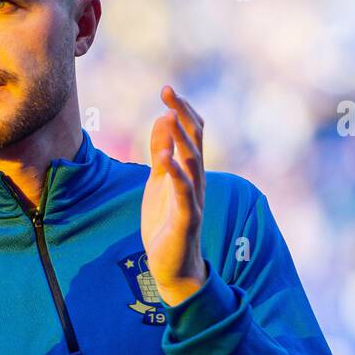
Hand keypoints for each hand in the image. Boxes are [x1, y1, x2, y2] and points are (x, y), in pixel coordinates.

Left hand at [141, 86, 206, 305]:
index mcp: (188, 170)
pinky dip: (176, 174)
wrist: (172, 264)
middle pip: (194, 140)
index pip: (191, 133)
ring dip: (181, 139)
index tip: (167, 90)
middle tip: (168, 92)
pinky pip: (184, 192)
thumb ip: (161, 151)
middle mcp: (196, 180)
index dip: (181, 110)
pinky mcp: (187, 218)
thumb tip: (162, 119)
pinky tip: (166, 158)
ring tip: (169, 117)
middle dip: (181, 115)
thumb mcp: (158, 181)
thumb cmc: (166, 221)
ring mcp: (193, 198)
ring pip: (192, 163)